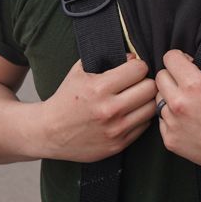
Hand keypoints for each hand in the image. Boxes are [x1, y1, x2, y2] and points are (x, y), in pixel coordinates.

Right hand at [34, 55, 156, 162]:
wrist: (48, 133)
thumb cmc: (66, 99)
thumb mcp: (79, 72)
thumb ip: (105, 59)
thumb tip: (134, 56)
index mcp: (99, 88)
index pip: (139, 69)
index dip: (137, 66)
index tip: (132, 69)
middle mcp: (110, 110)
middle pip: (150, 88)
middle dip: (145, 81)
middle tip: (136, 83)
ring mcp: (115, 129)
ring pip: (152, 107)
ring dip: (146, 100)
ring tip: (135, 98)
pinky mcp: (118, 145)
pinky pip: (145, 125)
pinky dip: (140, 117)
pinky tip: (129, 113)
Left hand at [155, 49, 200, 172]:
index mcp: (194, 84)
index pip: (169, 58)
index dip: (179, 57)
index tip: (185, 62)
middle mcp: (179, 103)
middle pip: (160, 78)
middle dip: (172, 76)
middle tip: (185, 82)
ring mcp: (173, 123)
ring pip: (159, 101)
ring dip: (171, 98)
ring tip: (187, 103)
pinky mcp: (171, 140)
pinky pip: (162, 122)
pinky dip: (172, 119)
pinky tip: (187, 120)